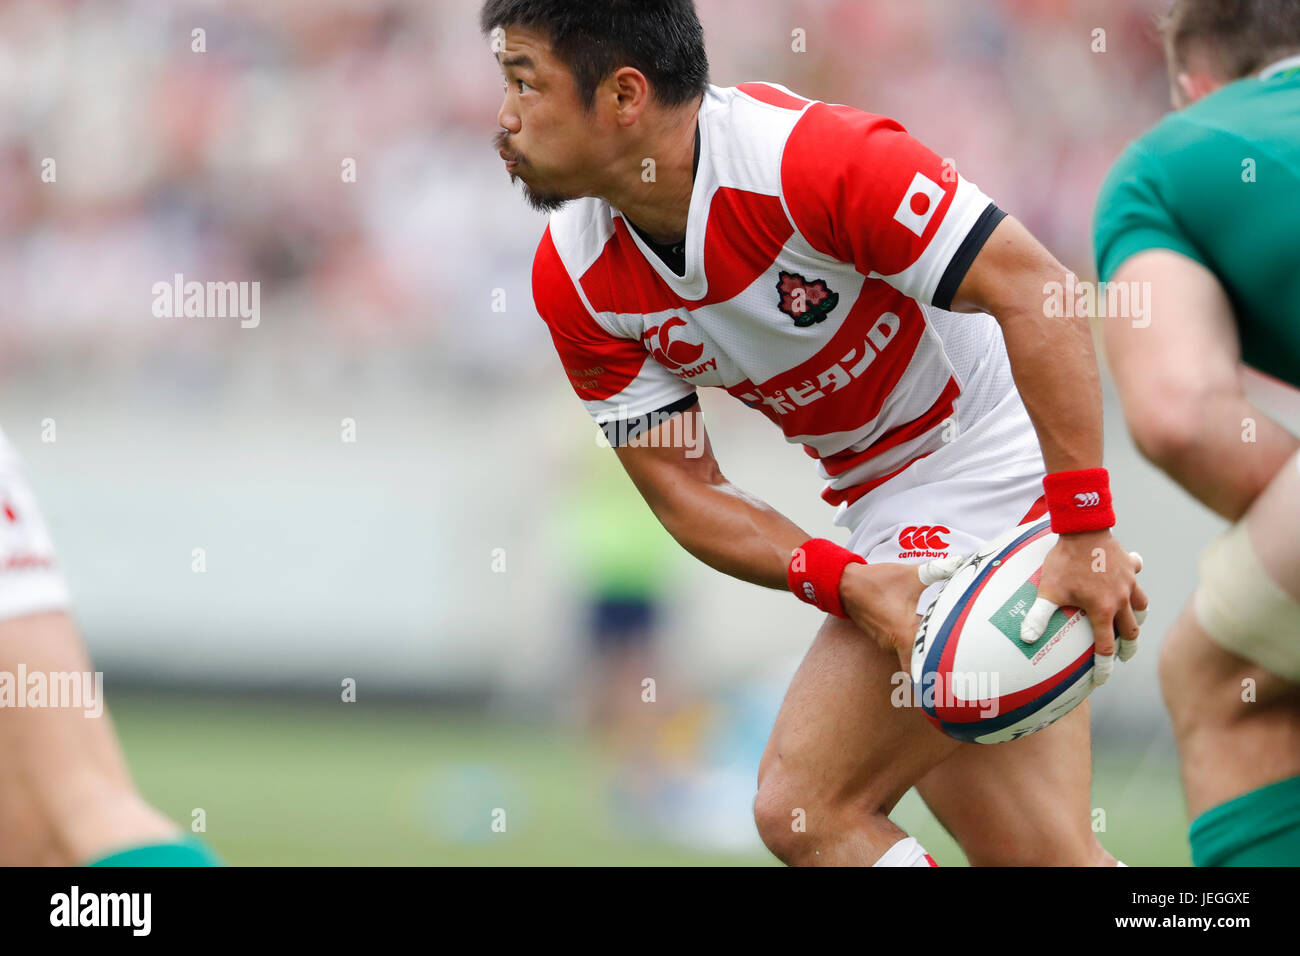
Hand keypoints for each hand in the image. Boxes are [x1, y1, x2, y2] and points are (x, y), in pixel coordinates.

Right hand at [839, 555, 966, 668]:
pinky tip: (926, 633)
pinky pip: (904, 647)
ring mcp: (888, 644)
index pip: (925, 663)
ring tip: (947, 648)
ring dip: (926, 651)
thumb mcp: (909, 574)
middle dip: (938, 663)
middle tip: (960, 667)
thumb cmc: (876, 582)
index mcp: (904, 633)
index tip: (953, 679)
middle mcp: (895, 644)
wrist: (844, 585)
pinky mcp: (884, 640)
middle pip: (921, 663)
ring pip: (912, 656)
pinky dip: (915, 644)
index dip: (940, 673)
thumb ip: (937, 570)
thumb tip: (958, 562)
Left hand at [1019, 530, 1148, 684]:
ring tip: (1131, 624)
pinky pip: (1138, 578)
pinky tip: (1130, 583)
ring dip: (1137, 618)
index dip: (1104, 667)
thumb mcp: (1049, 590)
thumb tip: (1027, 638)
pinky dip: (1135, 585)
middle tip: (1123, 655)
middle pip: (1131, 632)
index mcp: (1103, 611)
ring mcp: (1129, 582)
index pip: (1106, 647)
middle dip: (1127, 647)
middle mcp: (1121, 600)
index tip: (1101, 678)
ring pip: (1142, 607)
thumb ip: (1038, 615)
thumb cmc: (1065, 561)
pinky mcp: (1130, 567)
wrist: (1083, 529)